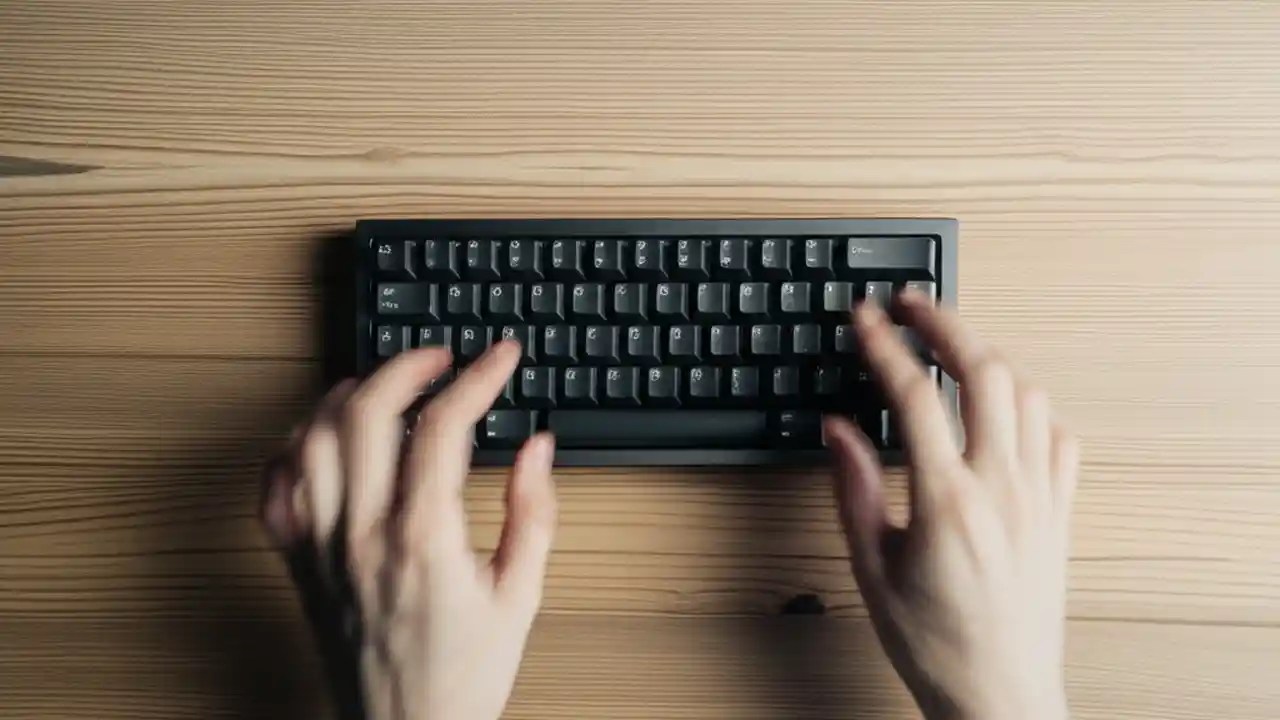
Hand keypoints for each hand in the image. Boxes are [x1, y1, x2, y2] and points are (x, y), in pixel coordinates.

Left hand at [260, 341, 556, 719]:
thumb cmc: (463, 677)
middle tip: (440, 358)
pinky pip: (275, 490)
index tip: (499, 358)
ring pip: (312, 438)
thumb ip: (533, 513)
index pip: (444, 425)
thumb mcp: (521, 596)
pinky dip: (293, 449)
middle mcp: (364, 534)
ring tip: (384, 386)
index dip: (477, 377)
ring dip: (347, 395)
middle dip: (406, 364)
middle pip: (366, 411)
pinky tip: (324, 438)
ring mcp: (323, 547)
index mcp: (425, 539)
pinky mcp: (300, 566)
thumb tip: (537, 448)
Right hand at [824, 293, 1077, 719]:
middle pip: (984, 371)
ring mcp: (1040, 496)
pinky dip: (1032, 402)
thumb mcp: (871, 567)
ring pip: (1028, 393)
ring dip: (989, 355)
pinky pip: (1060, 435)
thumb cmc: (935, 642)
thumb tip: (837, 430)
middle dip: (945, 323)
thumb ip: (853, 489)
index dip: (886, 345)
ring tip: (953, 345)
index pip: (916, 396)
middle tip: (911, 304)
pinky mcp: (1061, 511)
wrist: (999, 694)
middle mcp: (1002, 488)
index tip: (866, 318)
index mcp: (947, 501)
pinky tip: (1008, 403)